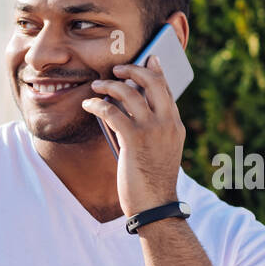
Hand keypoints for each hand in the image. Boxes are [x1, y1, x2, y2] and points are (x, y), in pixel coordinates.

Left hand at [81, 55, 185, 215]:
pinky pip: (112, 112)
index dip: (156, 71)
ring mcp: (153, 130)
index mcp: (175, 126)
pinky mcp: (135, 139)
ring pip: (131, 93)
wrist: (155, 206)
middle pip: (153, 82)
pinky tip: (88, 104)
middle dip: (134, 70)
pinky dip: (98, 105)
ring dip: (110, 85)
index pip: (167, 89)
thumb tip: (124, 113)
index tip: (148, 58)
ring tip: (96, 85)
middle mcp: (168, 123)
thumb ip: (148, 131)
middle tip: (117, 69)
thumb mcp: (157, 152)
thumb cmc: (151, 182)